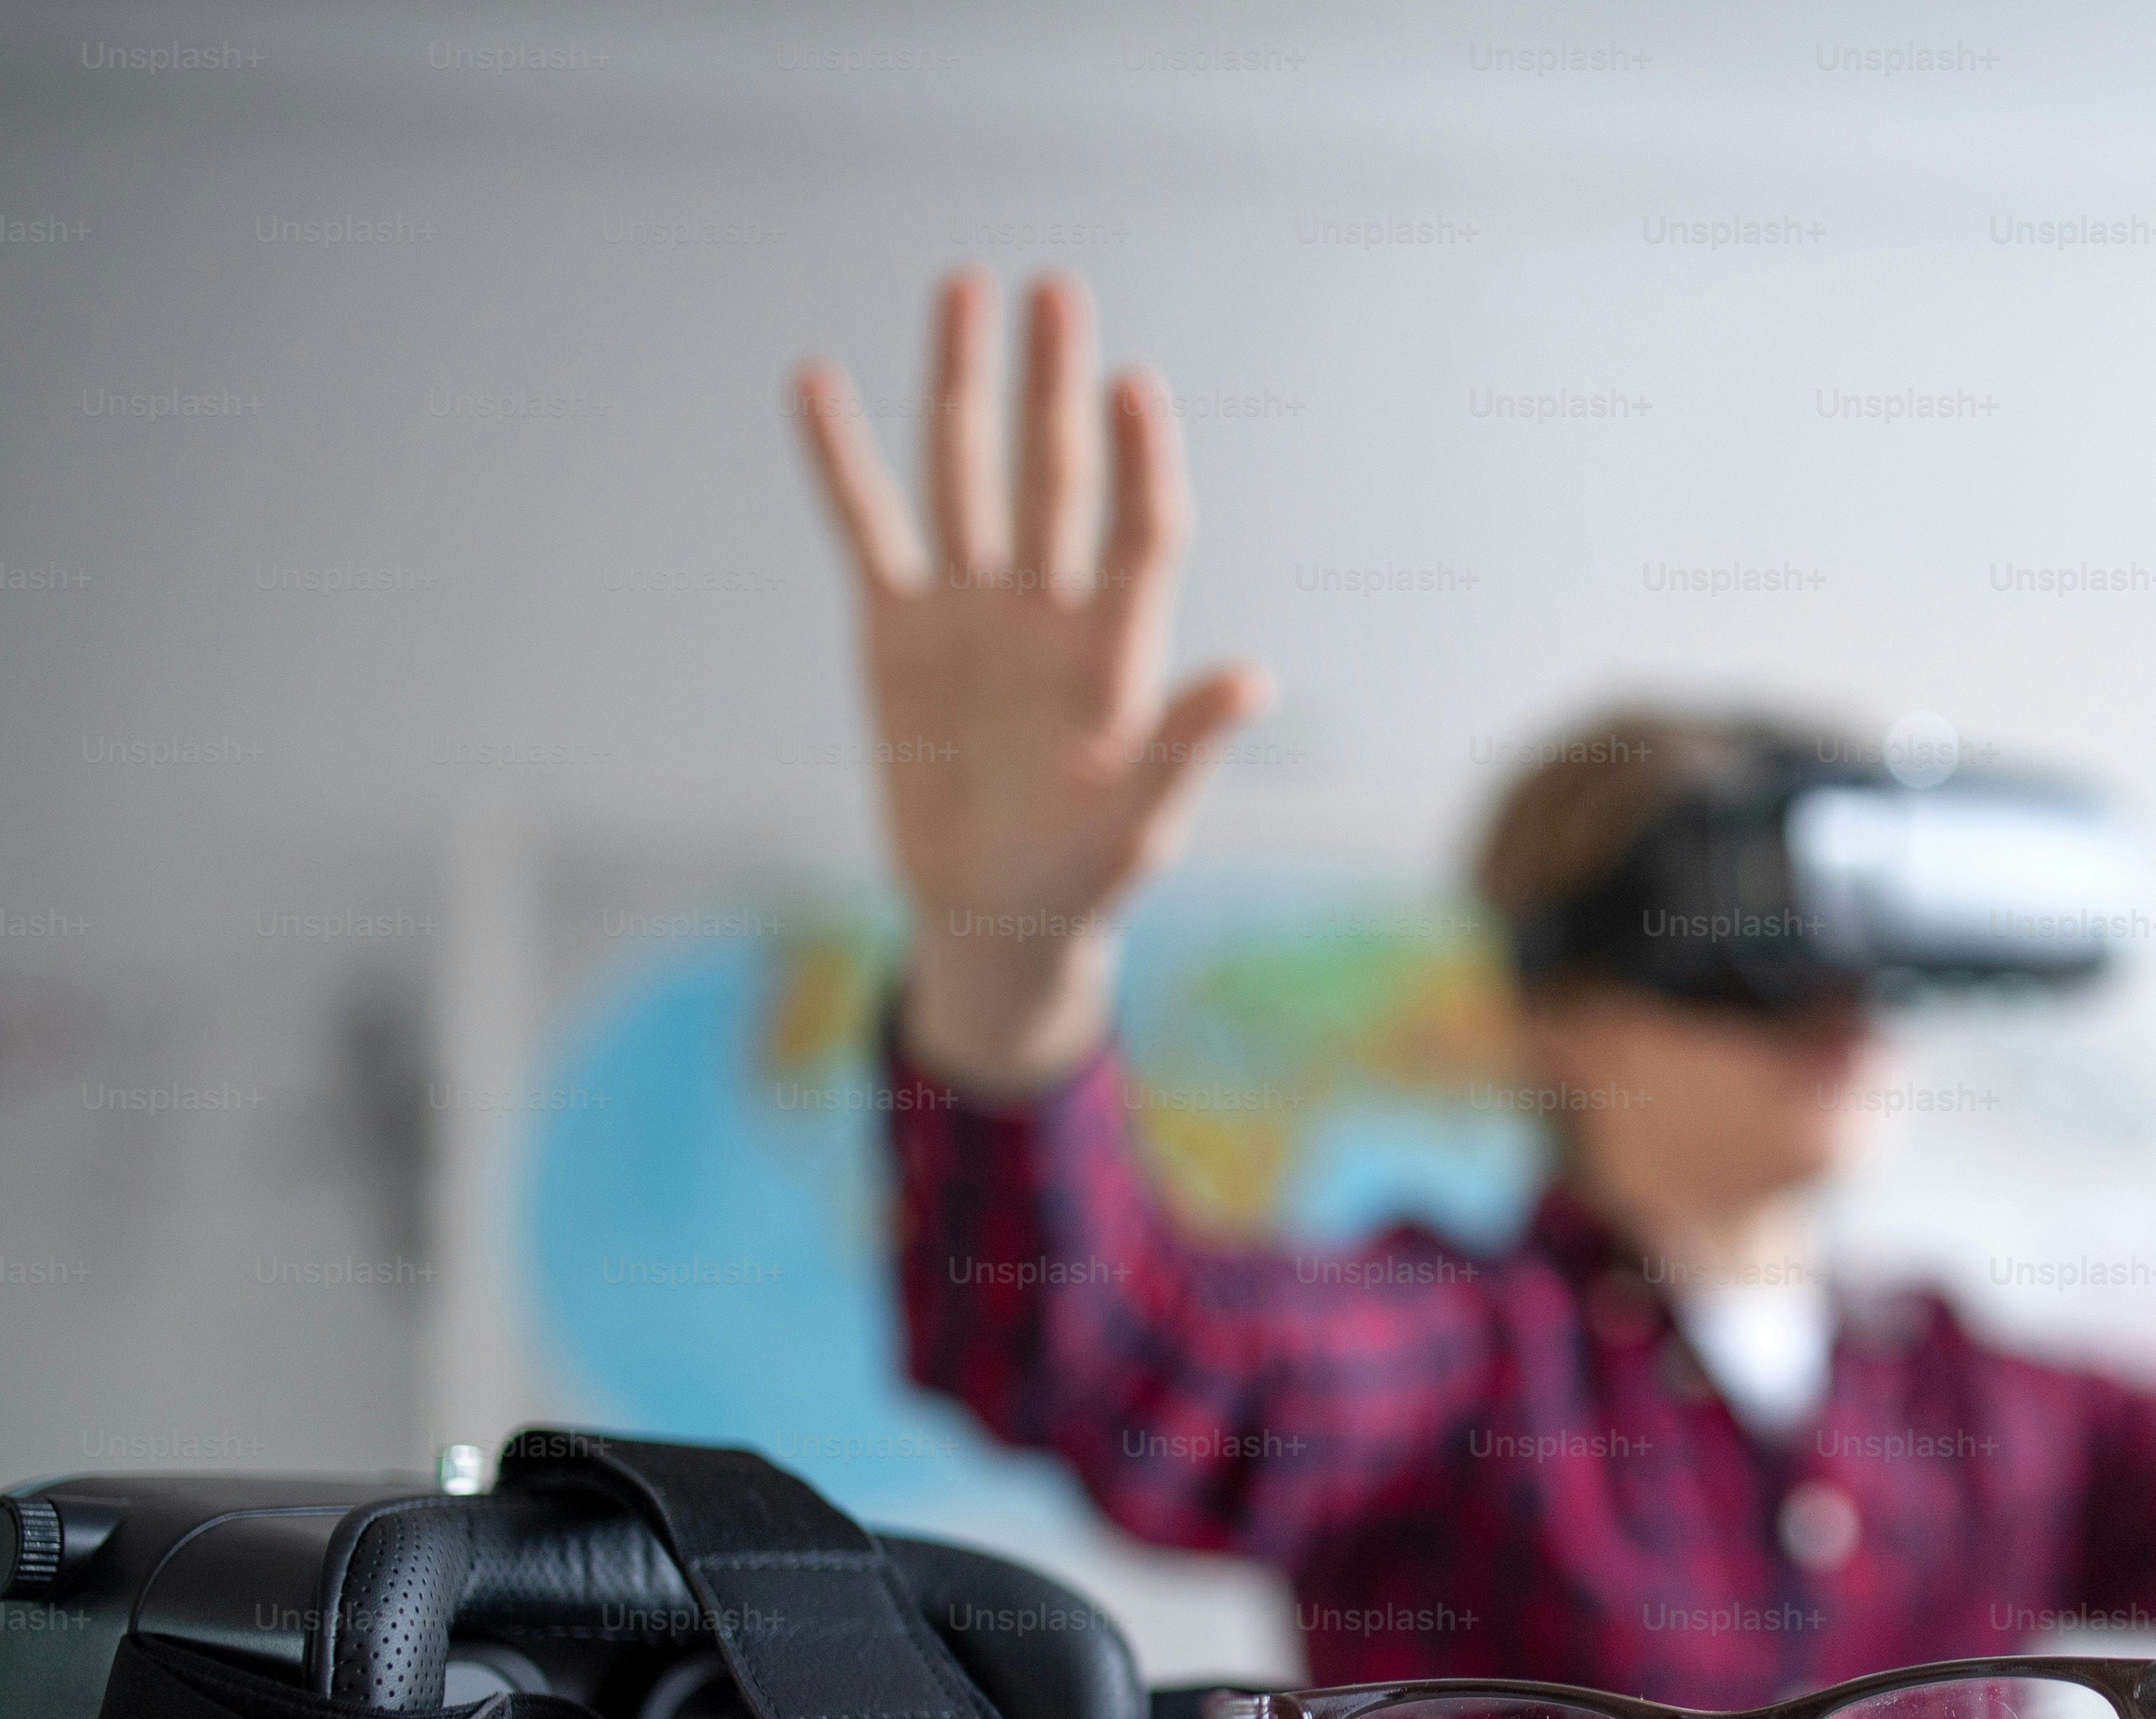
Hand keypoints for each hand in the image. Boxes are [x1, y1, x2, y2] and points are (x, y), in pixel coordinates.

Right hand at [794, 270, 1269, 1093]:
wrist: (997, 914)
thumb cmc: (1086, 875)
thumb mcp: (1141, 823)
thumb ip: (1185, 747)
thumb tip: (1256, 679)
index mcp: (1113, 650)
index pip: (1139, 533)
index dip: (1141, 462)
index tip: (1136, 387)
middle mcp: (1045, 608)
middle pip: (1054, 474)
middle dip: (1053, 384)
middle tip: (1058, 291)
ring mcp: (970, 608)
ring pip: (965, 472)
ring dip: (963, 383)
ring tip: (966, 285)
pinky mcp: (896, 629)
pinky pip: (866, 527)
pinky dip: (839, 459)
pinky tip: (818, 381)